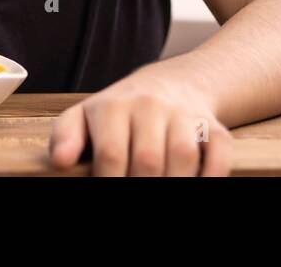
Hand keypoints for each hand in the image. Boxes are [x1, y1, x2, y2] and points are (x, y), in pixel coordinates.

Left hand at [47, 68, 233, 175]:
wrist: (171, 85)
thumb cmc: (119, 112)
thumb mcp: (85, 116)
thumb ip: (66, 137)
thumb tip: (61, 163)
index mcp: (114, 106)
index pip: (111, 153)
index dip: (109, 182)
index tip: (108, 191)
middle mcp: (150, 106)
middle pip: (148, 160)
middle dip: (140, 186)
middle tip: (134, 196)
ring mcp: (184, 114)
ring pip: (183, 157)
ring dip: (175, 183)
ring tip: (162, 191)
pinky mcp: (213, 126)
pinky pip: (219, 153)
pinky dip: (213, 176)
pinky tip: (198, 184)